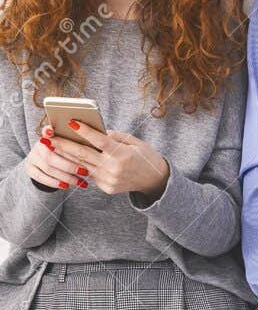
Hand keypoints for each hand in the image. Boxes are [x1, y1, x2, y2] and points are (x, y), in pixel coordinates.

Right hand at [24, 127, 88, 189]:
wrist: (53, 164)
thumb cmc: (73, 152)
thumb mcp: (77, 145)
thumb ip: (81, 142)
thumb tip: (100, 139)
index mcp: (50, 134)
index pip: (47, 131)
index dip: (48, 131)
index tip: (51, 131)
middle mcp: (39, 144)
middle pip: (50, 155)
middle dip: (69, 165)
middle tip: (85, 172)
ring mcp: (32, 156)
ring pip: (48, 168)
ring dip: (66, 176)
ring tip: (81, 182)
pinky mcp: (30, 169)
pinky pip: (40, 177)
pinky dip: (55, 182)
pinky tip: (66, 186)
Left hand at [51, 122, 170, 196]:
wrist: (156, 181)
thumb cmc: (146, 157)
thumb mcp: (136, 143)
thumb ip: (116, 137)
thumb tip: (97, 132)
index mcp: (123, 155)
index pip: (99, 141)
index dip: (84, 131)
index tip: (71, 122)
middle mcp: (114, 168)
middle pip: (83, 154)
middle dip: (64, 144)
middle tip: (49, 136)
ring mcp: (109, 180)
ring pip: (82, 165)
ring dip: (66, 155)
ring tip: (53, 146)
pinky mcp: (106, 188)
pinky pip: (90, 174)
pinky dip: (79, 165)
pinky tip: (68, 158)